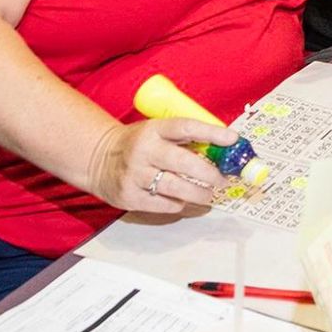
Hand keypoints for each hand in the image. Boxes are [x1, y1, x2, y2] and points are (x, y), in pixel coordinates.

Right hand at [87, 117, 240, 213]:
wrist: (98, 159)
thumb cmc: (138, 144)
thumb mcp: (157, 132)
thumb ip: (185, 139)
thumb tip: (223, 147)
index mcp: (154, 130)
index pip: (186, 127)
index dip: (212, 132)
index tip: (232, 139)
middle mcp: (144, 151)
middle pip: (184, 162)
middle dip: (209, 173)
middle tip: (223, 179)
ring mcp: (135, 175)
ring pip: (176, 187)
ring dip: (199, 193)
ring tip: (209, 194)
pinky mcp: (130, 196)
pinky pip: (164, 204)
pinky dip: (179, 204)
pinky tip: (184, 200)